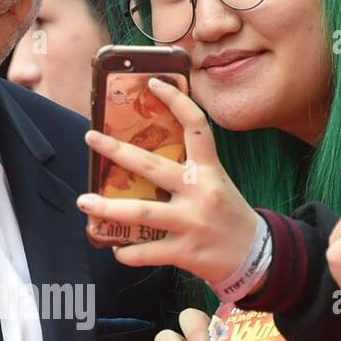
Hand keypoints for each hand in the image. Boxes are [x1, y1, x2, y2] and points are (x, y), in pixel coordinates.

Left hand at [77, 77, 258, 283]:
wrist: (257, 256)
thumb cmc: (230, 216)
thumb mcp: (217, 184)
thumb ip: (189, 171)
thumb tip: (145, 161)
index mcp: (210, 170)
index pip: (196, 126)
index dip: (176, 100)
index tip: (152, 84)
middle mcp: (200, 192)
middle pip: (153, 166)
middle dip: (117, 151)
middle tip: (90, 137)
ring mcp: (192, 222)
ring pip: (142, 212)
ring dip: (108, 208)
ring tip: (83, 201)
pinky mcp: (185, 252)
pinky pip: (147, 252)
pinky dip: (127, 252)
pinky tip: (116, 248)